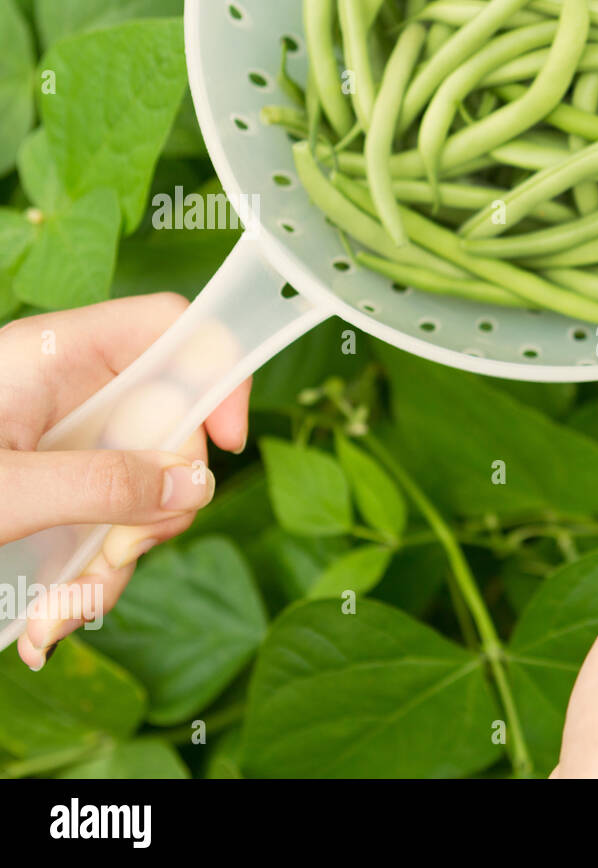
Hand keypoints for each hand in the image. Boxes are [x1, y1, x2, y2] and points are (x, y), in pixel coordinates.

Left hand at [0, 294, 250, 669]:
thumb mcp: (3, 491)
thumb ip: (103, 484)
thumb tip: (194, 487)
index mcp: (53, 357)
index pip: (170, 329)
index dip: (215, 373)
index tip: (225, 444)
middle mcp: (69, 394)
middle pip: (171, 424)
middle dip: (159, 503)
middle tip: (128, 551)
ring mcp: (67, 445)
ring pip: (146, 488)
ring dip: (120, 559)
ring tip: (62, 611)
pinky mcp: (59, 493)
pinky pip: (111, 526)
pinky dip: (92, 578)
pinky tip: (51, 618)